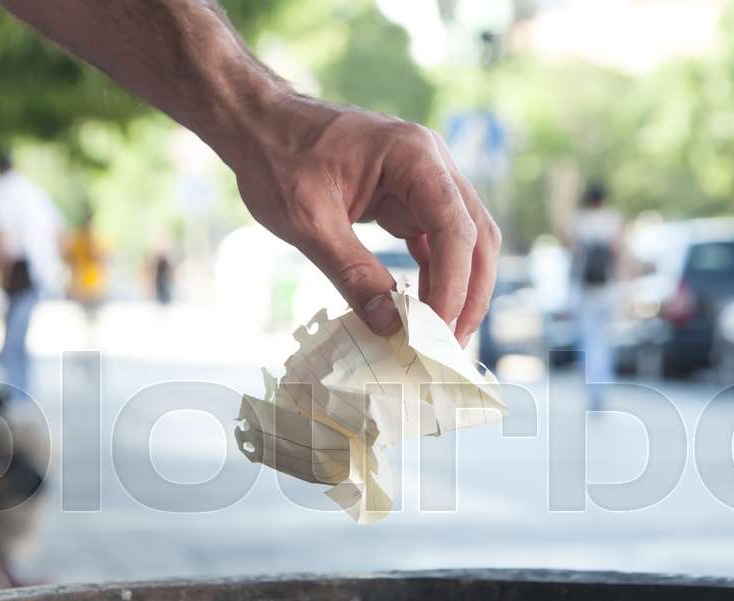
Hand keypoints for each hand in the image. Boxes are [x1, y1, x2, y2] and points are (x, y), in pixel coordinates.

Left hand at [222, 96, 500, 342]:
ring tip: (441, 336)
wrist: (257, 123)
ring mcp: (423, 177)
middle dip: (470, 292)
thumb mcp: (308, 222)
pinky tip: (422, 310)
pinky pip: (436, 239)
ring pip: (463, 239)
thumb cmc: (276, 158)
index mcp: (413, 155)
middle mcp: (431, 161)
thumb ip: (352, 273)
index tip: (438, 331)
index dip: (453, 285)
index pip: (454, 228)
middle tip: (452, 345)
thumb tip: (390, 326)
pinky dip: (435, 275)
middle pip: (476, 235)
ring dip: (459, 287)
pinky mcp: (408, 195)